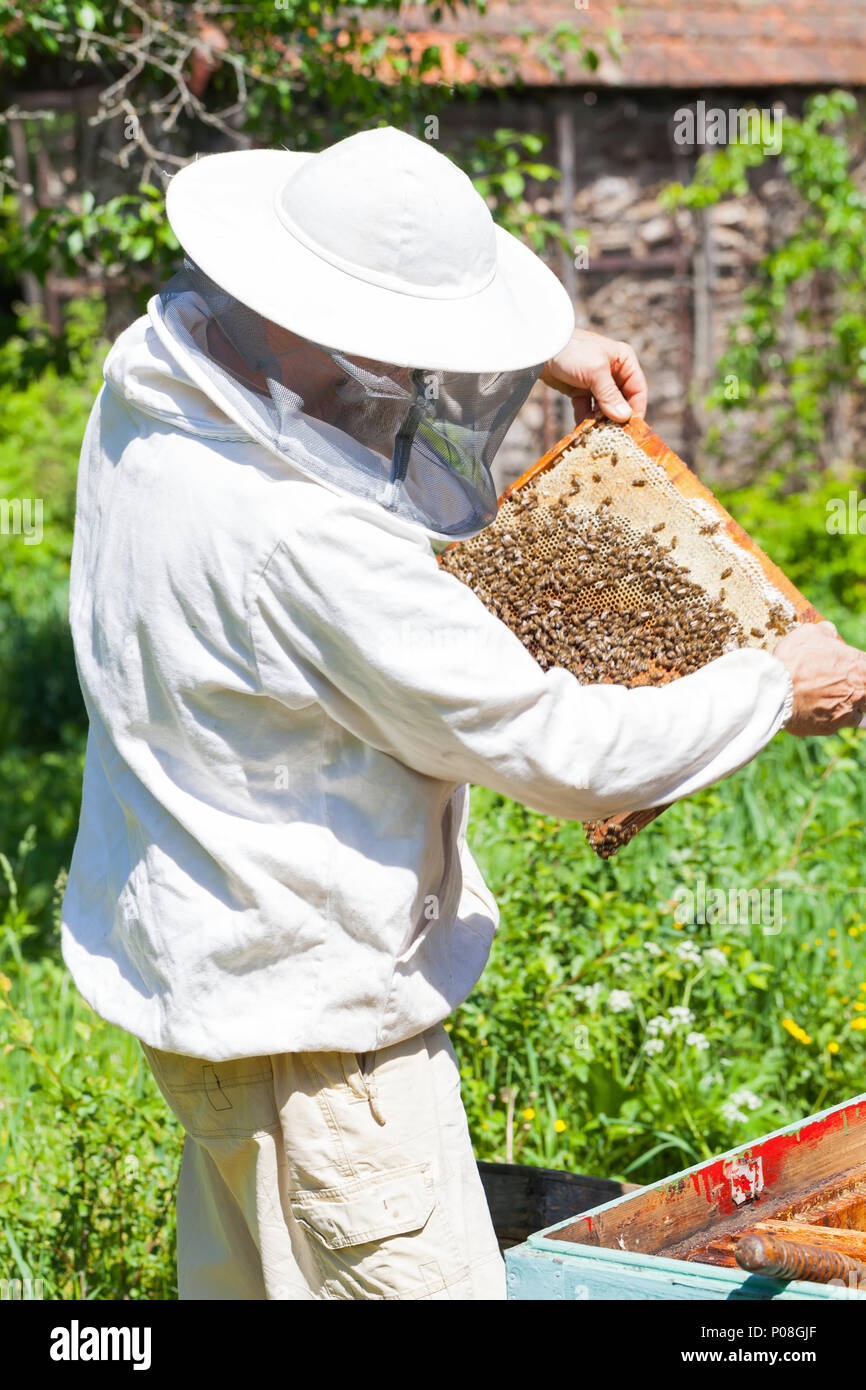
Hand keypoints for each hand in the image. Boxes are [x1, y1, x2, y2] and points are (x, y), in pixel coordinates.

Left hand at [540, 328, 648, 425]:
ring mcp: (597, 382)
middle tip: (613, 435)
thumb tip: (624, 417)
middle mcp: (614, 372)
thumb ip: (610, 395)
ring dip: (600, 420)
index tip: (631, 429)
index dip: (636, 410)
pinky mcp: (581, 390)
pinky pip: (587, 409)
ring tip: (596, 433)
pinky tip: (583, 430)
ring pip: (604, 407)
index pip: (638, 390)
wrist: (541, 349)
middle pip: (622, 401)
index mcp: (624, 361)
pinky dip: (585, 418)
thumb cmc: (573, 352)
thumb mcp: (595, 372)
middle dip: (616, 417)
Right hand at [774, 621, 865, 736]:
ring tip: (824, 699)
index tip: (849, 667)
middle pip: (865, 693)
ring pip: (854, 713)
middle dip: (856, 689)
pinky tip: (809, 709)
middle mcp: (860, 693)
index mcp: (860, 667)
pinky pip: (831, 724)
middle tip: (837, 684)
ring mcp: (845, 714)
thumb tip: (829, 632)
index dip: (859, 667)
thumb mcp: (809, 633)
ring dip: (844, 706)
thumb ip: (825, 632)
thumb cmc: (795, 660)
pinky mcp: (828, 728)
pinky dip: (823, 718)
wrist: (775, 691)